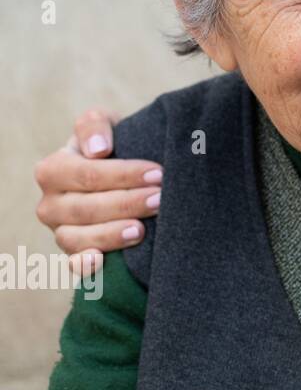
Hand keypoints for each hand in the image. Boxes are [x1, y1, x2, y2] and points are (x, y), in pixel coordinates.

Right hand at [34, 107, 161, 272]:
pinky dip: (85, 265)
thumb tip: (98, 149)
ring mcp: (60, 231)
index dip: (124, 175)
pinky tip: (104, 261)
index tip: (158, 173)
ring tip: (143, 229)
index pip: (88, 175)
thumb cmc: (113, 144)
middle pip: (86, 208)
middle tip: (160, 199)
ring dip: (112, 235)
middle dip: (127, 204)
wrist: (122, 172)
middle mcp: (50, 203)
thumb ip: (95, 126)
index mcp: (53, 169)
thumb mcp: (104, 124)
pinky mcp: (74, 253)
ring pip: (78, 238)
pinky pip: (73, 264)